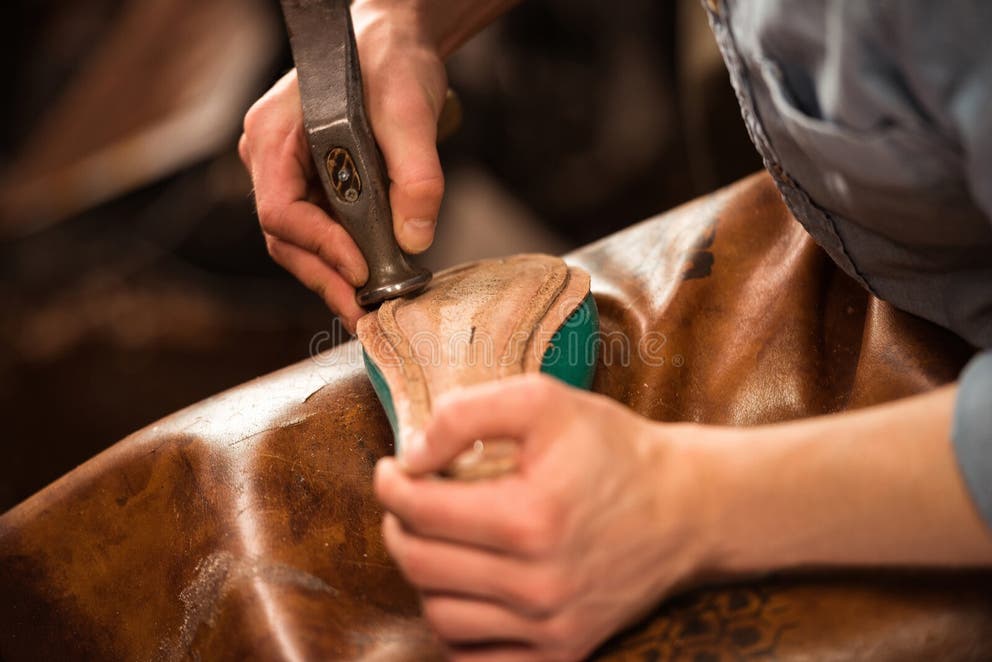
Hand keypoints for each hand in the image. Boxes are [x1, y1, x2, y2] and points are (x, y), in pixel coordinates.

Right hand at [239, 2, 447, 331]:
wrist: (394, 42)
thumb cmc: (390, 62)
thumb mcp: (409, 112)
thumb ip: (415, 176)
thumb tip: (415, 239)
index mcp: (274, 136)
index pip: (281, 211)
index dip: (320, 248)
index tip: (362, 272)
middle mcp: (271, 159)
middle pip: (286, 238)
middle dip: (327, 277)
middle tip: (365, 312)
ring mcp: (289, 174)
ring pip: (301, 242)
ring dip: (335, 275)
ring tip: (371, 305)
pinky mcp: (314, 185)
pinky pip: (322, 230)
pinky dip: (345, 257)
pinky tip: (372, 277)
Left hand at [374, 375, 709, 660]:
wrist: (685, 506)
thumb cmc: (613, 450)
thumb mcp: (544, 401)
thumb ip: (466, 415)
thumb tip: (413, 457)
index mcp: (530, 518)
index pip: (421, 510)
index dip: (391, 485)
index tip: (392, 469)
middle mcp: (539, 583)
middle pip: (421, 564)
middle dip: (398, 525)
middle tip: (406, 501)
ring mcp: (551, 625)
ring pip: (440, 615)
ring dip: (423, 575)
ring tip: (437, 541)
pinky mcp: (563, 650)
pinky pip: (475, 658)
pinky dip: (455, 627)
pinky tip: (463, 589)